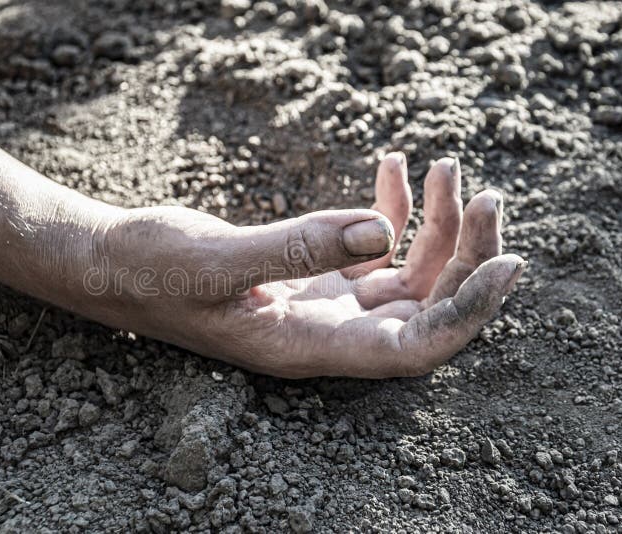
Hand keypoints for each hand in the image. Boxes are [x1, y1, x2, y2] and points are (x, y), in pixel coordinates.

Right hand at [83, 153, 525, 377]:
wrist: (113, 265)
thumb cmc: (151, 271)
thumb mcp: (217, 259)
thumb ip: (297, 249)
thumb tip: (380, 232)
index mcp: (307, 347)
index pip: (414, 348)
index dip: (468, 314)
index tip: (508, 263)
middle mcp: (324, 334)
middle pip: (424, 309)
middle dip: (465, 256)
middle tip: (484, 193)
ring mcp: (320, 305)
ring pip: (405, 276)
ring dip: (436, 227)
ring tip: (446, 167)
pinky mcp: (310, 275)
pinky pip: (371, 250)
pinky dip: (392, 211)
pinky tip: (393, 168)